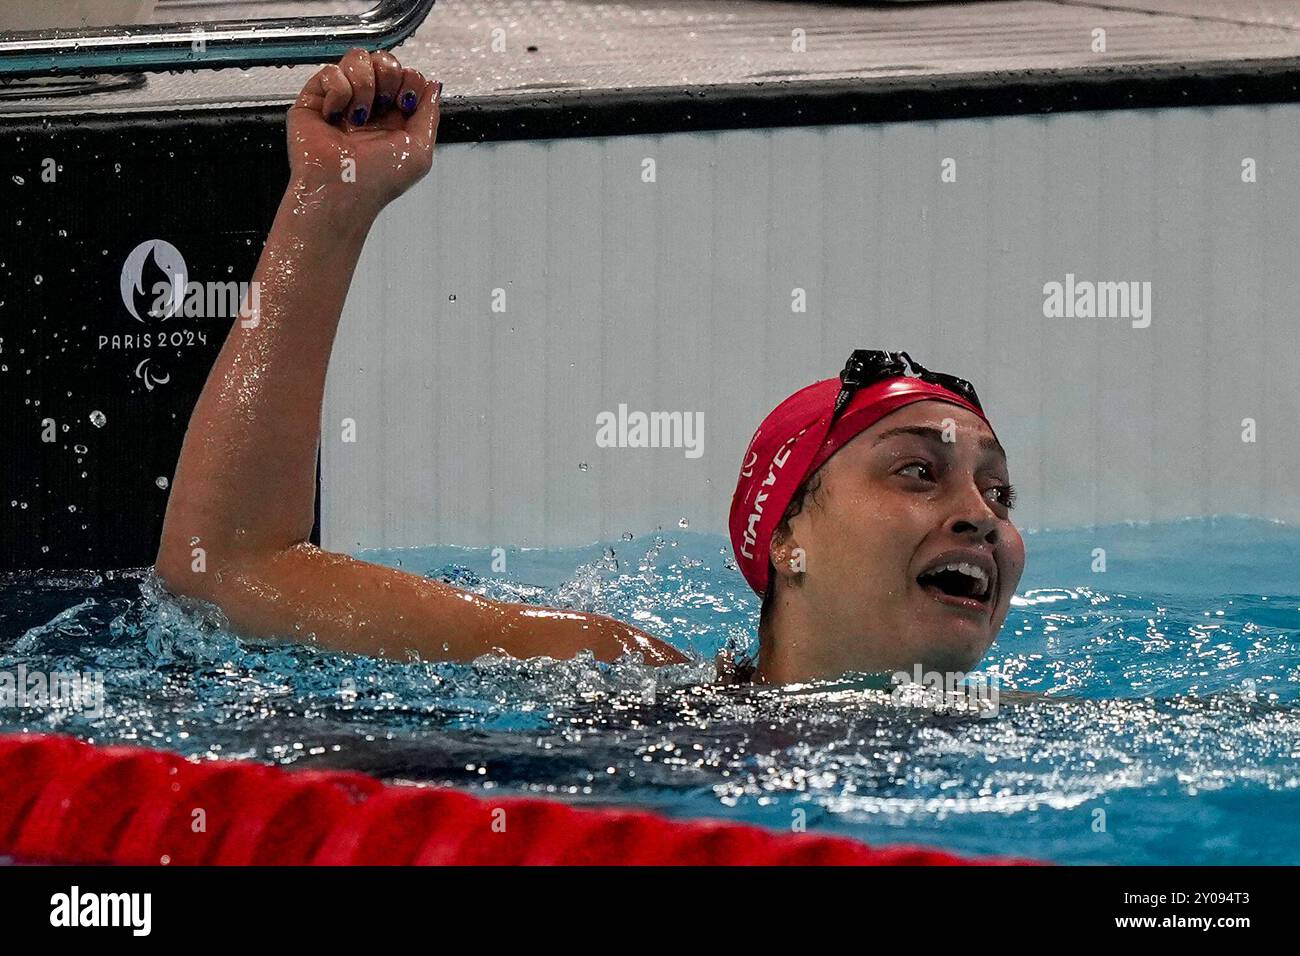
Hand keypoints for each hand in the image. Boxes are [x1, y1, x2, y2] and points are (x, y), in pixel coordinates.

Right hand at [286, 48, 440, 218]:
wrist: (342, 191)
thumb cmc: (378, 181)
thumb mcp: (420, 151)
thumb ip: (430, 115)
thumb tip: (434, 86)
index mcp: (395, 116)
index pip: (407, 74)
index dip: (410, 80)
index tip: (405, 103)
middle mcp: (370, 105)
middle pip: (384, 60)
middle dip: (389, 78)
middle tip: (383, 107)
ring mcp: (342, 100)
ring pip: (358, 58)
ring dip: (364, 87)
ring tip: (358, 117)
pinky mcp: (315, 99)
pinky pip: (331, 71)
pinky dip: (338, 93)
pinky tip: (336, 116)